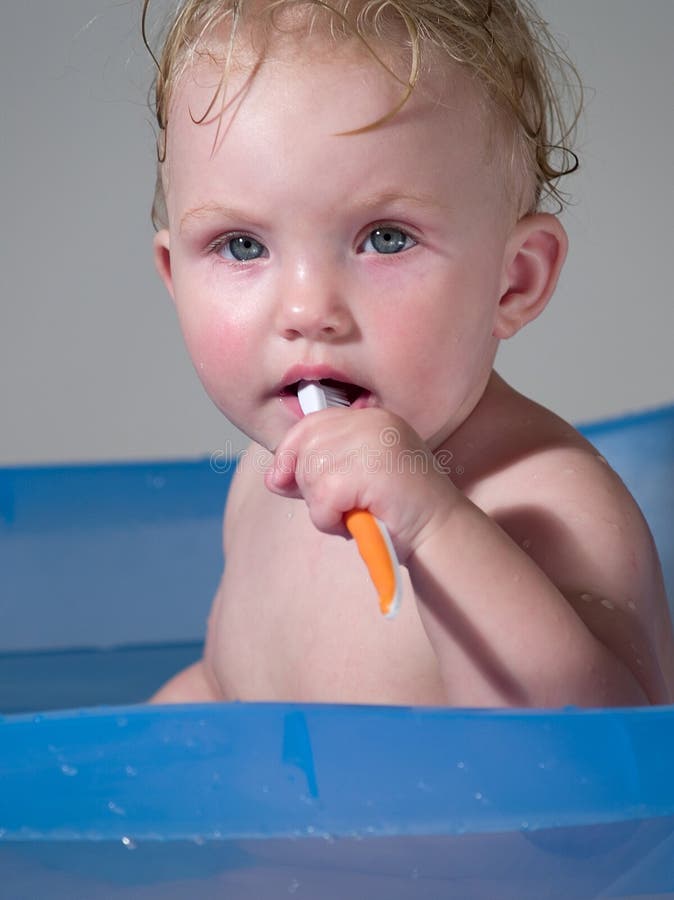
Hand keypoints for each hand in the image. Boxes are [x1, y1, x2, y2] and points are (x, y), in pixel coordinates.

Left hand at [264, 407, 457, 560]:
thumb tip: (273, 476)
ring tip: (355, 514)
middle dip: (310, 485)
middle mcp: (371, 422)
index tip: (289, 481)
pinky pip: (322, 500)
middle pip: (304, 448)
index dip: (292, 454)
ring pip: (310, 476)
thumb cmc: (398, 510)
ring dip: (324, 507)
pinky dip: (331, 521)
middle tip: (342, 505)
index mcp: (370, 418)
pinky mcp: (369, 472)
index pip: (310, 424)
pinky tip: (359, 522)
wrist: (440, 533)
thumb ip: (314, 471)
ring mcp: (372, 444)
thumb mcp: (353, 480)